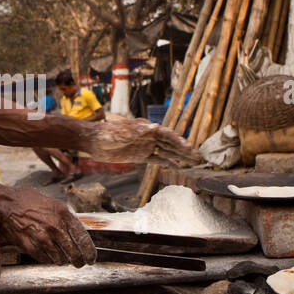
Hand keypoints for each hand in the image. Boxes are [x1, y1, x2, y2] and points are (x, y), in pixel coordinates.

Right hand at [0, 185, 97, 266]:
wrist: (5, 205)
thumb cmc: (27, 201)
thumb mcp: (52, 203)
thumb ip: (65, 216)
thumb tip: (76, 229)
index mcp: (63, 213)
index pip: (82, 237)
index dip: (89, 251)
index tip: (91, 258)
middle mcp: (55, 226)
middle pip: (74, 251)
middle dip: (78, 260)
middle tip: (79, 263)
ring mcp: (43, 237)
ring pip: (60, 258)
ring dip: (63, 260)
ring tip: (63, 260)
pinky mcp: (31, 246)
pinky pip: (46, 259)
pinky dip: (49, 260)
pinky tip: (48, 256)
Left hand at [76, 116, 199, 166]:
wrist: (93, 141)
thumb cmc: (107, 134)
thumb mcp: (122, 132)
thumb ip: (139, 131)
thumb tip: (155, 127)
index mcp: (147, 129)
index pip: (168, 136)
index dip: (180, 142)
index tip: (191, 150)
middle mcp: (149, 136)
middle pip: (171, 144)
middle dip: (185, 151)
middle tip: (200, 158)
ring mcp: (145, 146)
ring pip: (167, 152)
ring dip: (180, 157)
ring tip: (194, 163)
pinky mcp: (140, 155)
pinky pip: (157, 159)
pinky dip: (167, 162)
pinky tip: (177, 167)